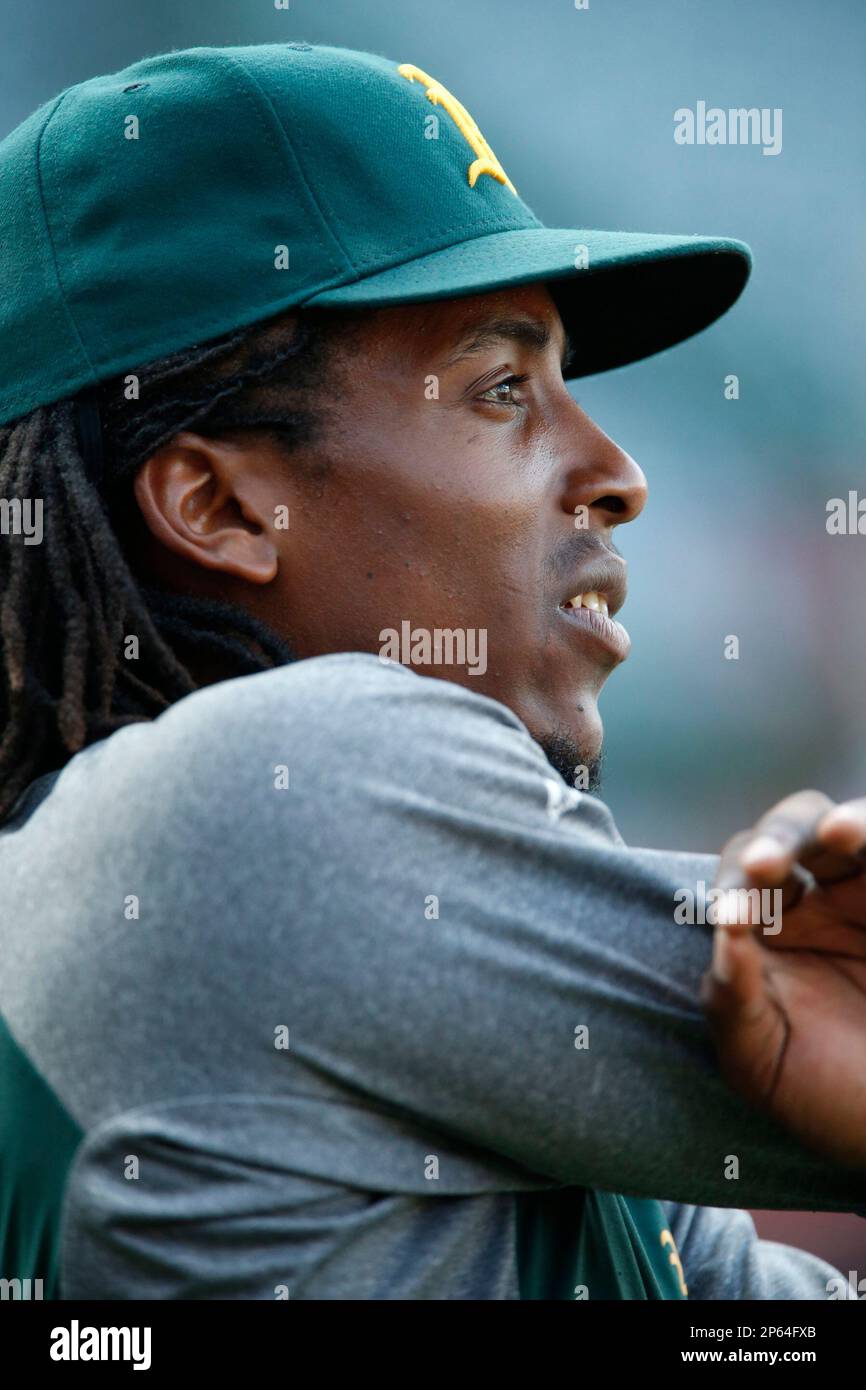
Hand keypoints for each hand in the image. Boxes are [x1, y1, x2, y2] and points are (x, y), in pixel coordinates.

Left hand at [700, 790, 865, 1171]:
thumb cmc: (825, 1101)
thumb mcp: (760, 1063)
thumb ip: (730, 999)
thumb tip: (722, 931)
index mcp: (768, 931)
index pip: (743, 877)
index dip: (736, 882)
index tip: (734, 914)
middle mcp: (820, 904)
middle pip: (793, 833)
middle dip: (779, 838)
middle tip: (771, 866)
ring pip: (854, 832)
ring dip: (843, 823)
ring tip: (839, 833)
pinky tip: (858, 840)